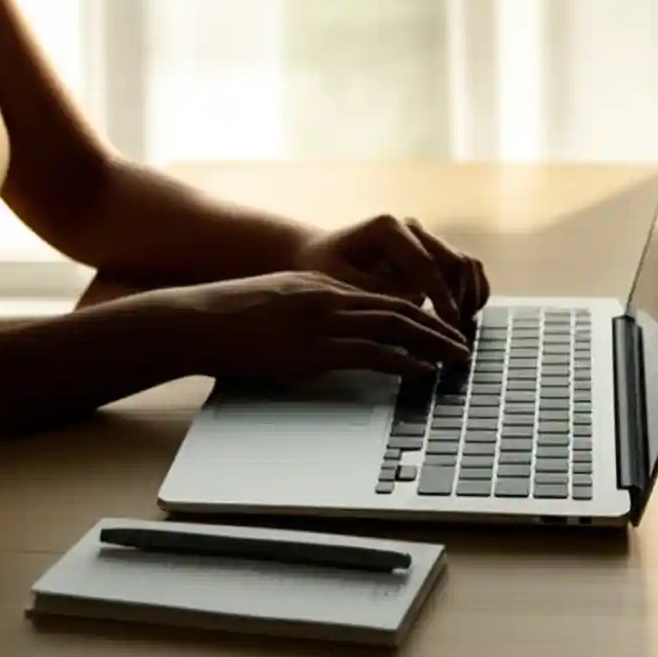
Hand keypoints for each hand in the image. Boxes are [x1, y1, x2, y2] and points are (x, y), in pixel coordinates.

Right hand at [152, 271, 469, 378]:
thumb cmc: (224, 320)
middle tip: (464, 343)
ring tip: (458, 357)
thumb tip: (324, 338)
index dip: (418, 312)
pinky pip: (373, 353)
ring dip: (434, 343)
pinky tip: (424, 371)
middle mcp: (330, 296)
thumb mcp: (274, 306)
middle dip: (438, 326)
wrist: (193, 320)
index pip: (383, 296)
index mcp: (322, 286)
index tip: (440, 327)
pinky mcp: (315, 347)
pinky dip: (405, 361)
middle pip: (400, 307)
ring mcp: (324, 320)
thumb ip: (305, 316)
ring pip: (396, 326)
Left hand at [293, 215, 490, 327]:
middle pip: (455, 262)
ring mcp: (424, 236)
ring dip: (470, 297)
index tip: (448, 328)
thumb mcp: (339, 283)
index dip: (442, 300)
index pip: (427, 266)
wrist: (317, 254)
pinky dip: (472, 291)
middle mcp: (411, 227)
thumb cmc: (322, 269)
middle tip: (456, 336)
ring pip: (466, 263)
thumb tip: (418, 305)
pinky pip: (465, 268)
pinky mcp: (432, 250)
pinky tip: (465, 317)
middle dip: (460, 301)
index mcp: (388, 228)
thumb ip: (377, 293)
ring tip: (461, 329)